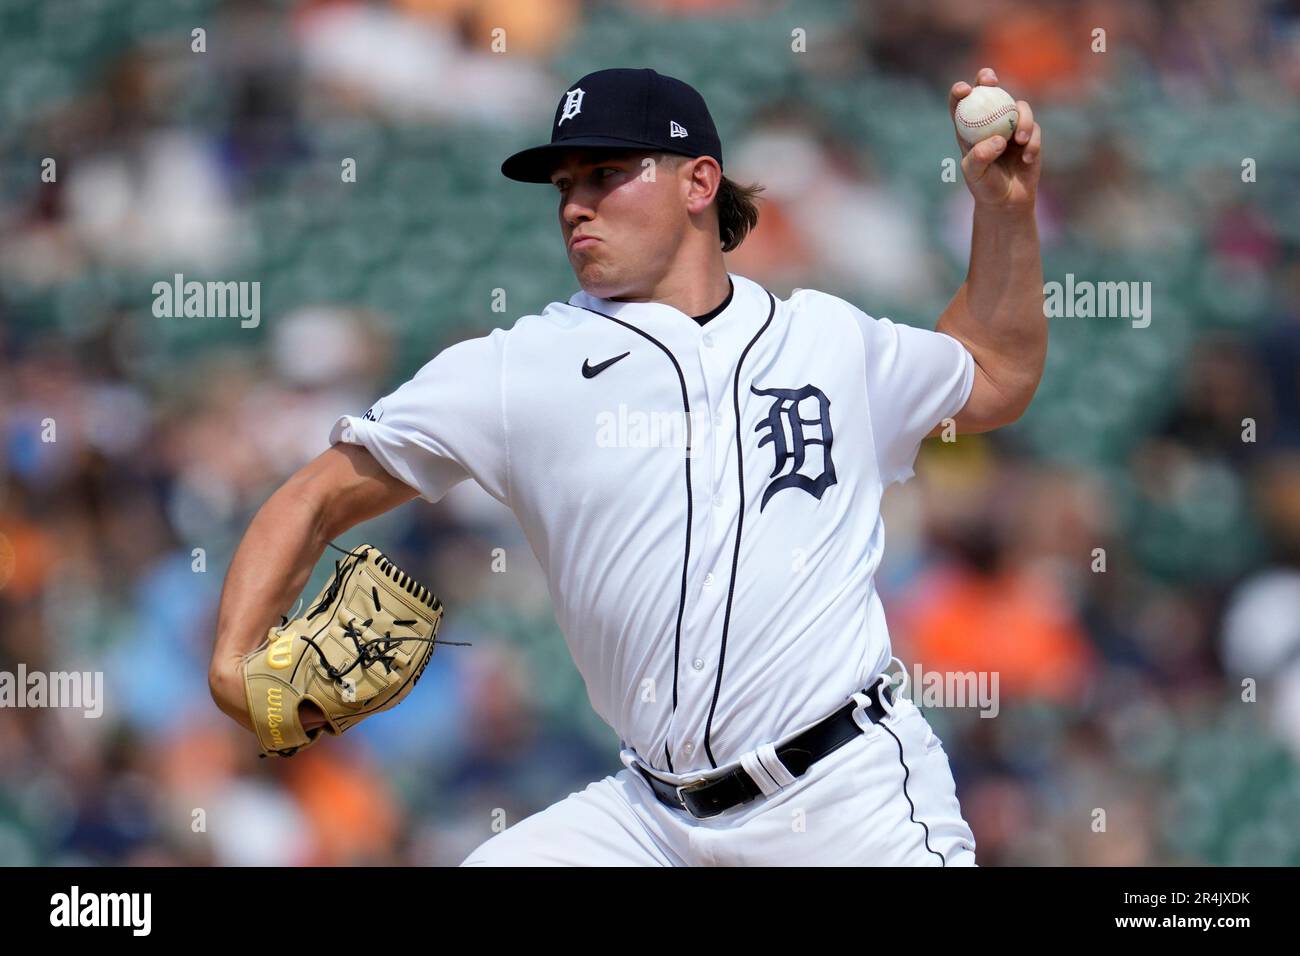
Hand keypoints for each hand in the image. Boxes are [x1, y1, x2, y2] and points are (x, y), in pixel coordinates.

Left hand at [950, 67, 1041, 208]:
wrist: (1007, 201)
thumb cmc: (985, 186)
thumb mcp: (975, 174)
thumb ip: (981, 156)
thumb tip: (998, 138)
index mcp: (969, 128)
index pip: (960, 104)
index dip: (959, 91)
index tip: (965, 90)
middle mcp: (989, 122)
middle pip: (988, 91)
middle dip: (987, 79)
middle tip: (990, 81)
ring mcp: (1010, 125)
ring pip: (1018, 107)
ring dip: (1022, 119)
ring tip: (1021, 141)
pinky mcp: (1029, 134)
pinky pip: (1034, 128)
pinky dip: (1032, 142)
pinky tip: (1027, 159)